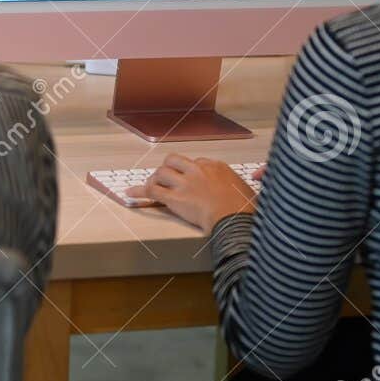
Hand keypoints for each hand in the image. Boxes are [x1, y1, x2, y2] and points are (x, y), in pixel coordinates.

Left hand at [127, 154, 257, 231]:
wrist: (235, 220)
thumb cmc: (244, 209)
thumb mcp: (247, 190)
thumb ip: (238, 184)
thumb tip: (248, 183)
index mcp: (216, 166)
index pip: (195, 162)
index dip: (188, 171)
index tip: (187, 179)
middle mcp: (197, 170)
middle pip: (173, 161)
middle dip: (167, 169)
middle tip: (165, 179)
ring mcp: (185, 183)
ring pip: (161, 173)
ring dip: (155, 180)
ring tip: (152, 188)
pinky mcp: (175, 198)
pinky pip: (152, 191)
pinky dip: (139, 192)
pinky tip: (131, 194)